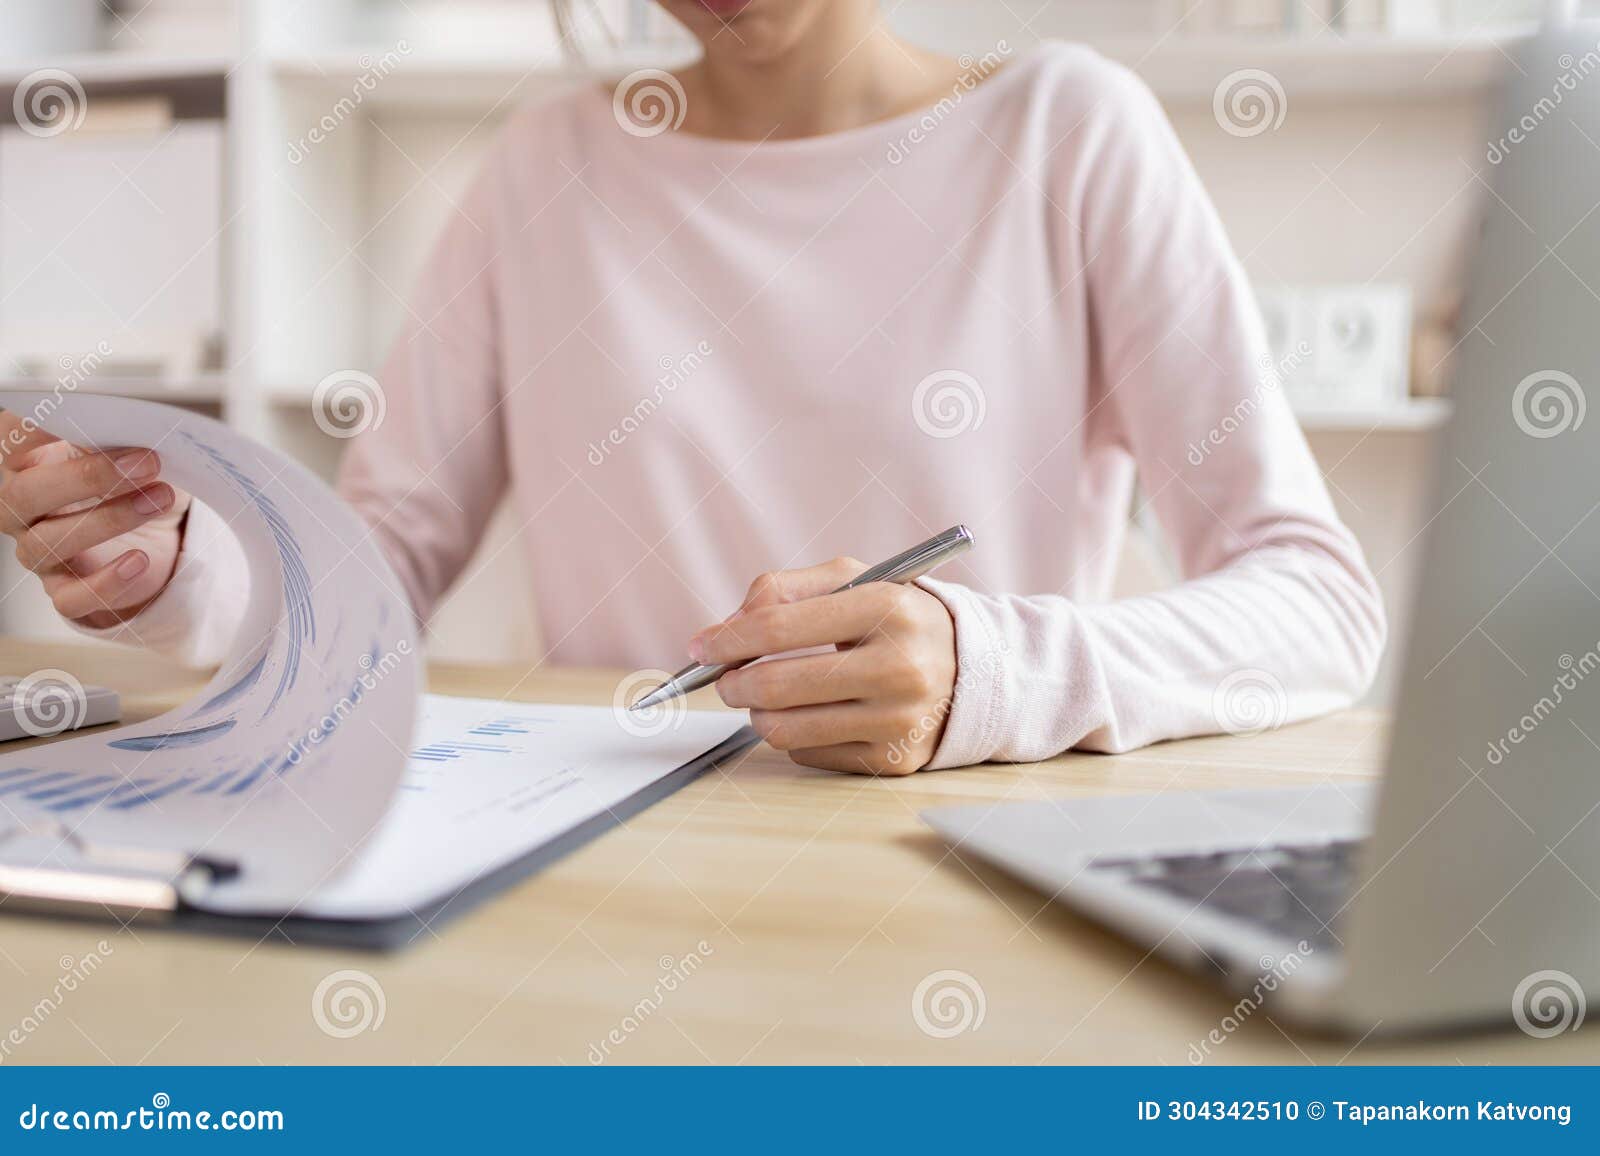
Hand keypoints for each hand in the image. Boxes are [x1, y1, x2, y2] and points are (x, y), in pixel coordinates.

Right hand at [0, 409, 188, 628]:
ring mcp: (38, 552)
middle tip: (147, 462)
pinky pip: (71, 595)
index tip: (76, 413)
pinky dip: (107, 581)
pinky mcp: (64, 590)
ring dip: (109, 519)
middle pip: (26, 494)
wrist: (155, 546)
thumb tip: (131, 427)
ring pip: (48, 541)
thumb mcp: (131, 459)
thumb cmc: (133, 489)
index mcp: (29, 465)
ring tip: (160, 498)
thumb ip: (118, 443)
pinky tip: (139, 560)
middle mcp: (22, 509)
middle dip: (88, 476)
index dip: (31, 429)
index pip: (10, 441)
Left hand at [690, 556, 956, 774]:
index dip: (727, 638)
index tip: (700, 647)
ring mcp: (898, 720)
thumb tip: (726, 627)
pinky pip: (809, 754)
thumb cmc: (897, 618)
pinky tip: (814, 715)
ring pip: (784, 729)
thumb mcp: (853, 580)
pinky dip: (796, 734)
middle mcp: (899, 667)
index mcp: (888, 609)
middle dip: (731, 682)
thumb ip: (785, 588)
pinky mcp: (893, 760)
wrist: (972, 668)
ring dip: (758, 712)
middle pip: (775, 685)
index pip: (779, 627)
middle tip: (725, 678)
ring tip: (767, 695)